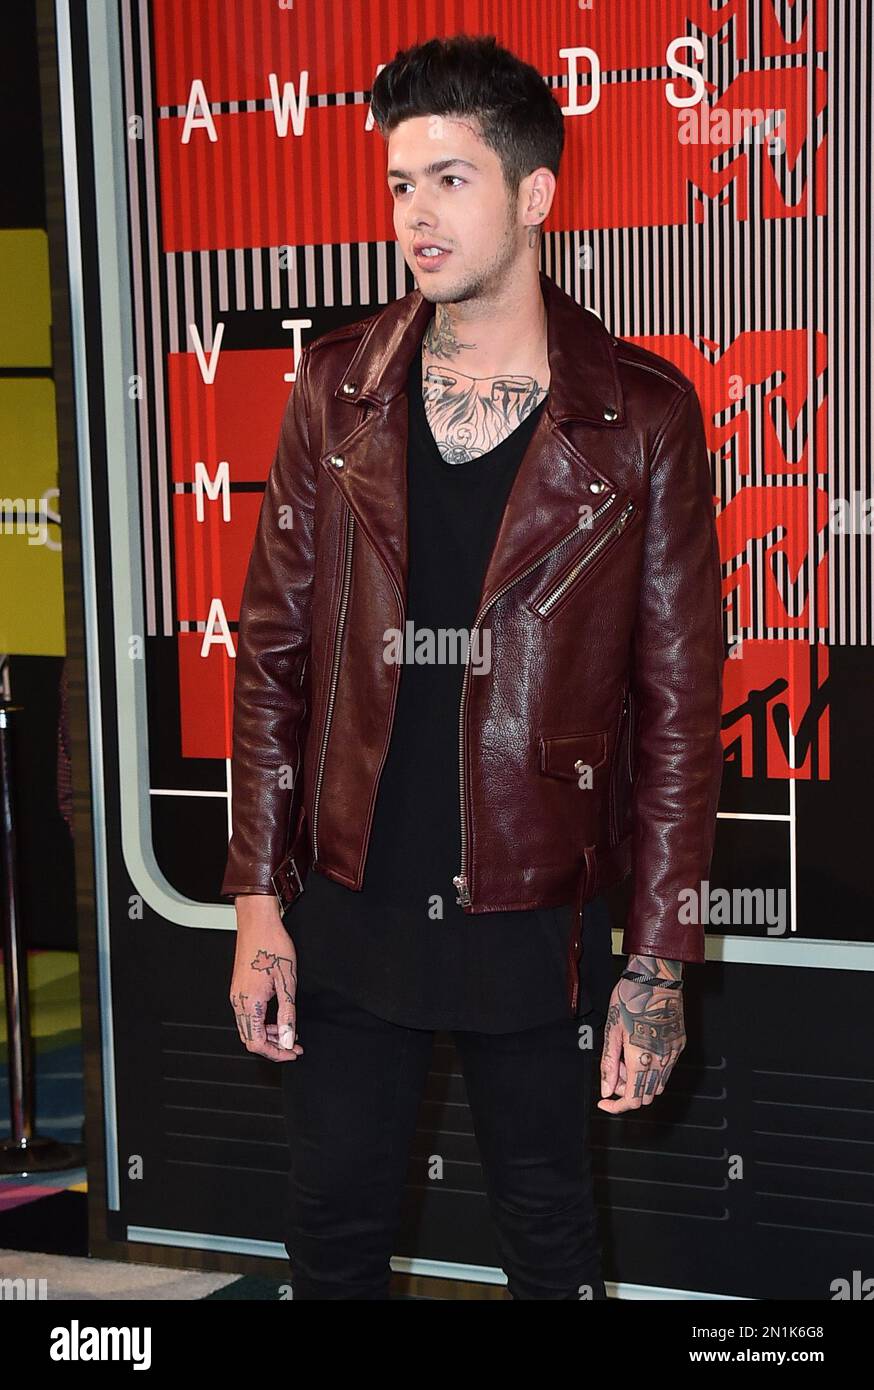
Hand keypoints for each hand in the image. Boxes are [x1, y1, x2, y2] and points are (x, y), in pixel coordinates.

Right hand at [229, 894, 303, 1061]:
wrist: (258, 922)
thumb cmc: (272, 945)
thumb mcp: (288, 982)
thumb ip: (288, 1015)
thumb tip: (288, 1040)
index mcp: (249, 1003)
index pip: (257, 1043)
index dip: (276, 1053)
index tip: (293, 1052)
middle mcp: (238, 1001)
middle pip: (251, 1039)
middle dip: (273, 1046)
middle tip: (294, 1046)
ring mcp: (237, 994)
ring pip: (249, 1028)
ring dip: (269, 1035)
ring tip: (290, 1032)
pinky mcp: (239, 988)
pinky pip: (248, 1014)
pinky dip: (263, 1022)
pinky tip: (279, 1016)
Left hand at [597, 956, 684, 1111]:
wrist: (656, 978)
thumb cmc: (630, 999)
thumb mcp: (611, 1031)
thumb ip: (609, 1064)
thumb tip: (606, 1090)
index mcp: (641, 1058)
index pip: (632, 1100)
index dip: (616, 1107)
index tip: (605, 1103)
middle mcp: (661, 1060)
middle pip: (645, 1096)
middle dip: (626, 1090)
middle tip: (615, 1068)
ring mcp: (673, 1053)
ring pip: (658, 1084)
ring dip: (640, 1080)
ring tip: (627, 1055)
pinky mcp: (680, 1044)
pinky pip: (667, 1069)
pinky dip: (653, 1068)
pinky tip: (642, 1048)